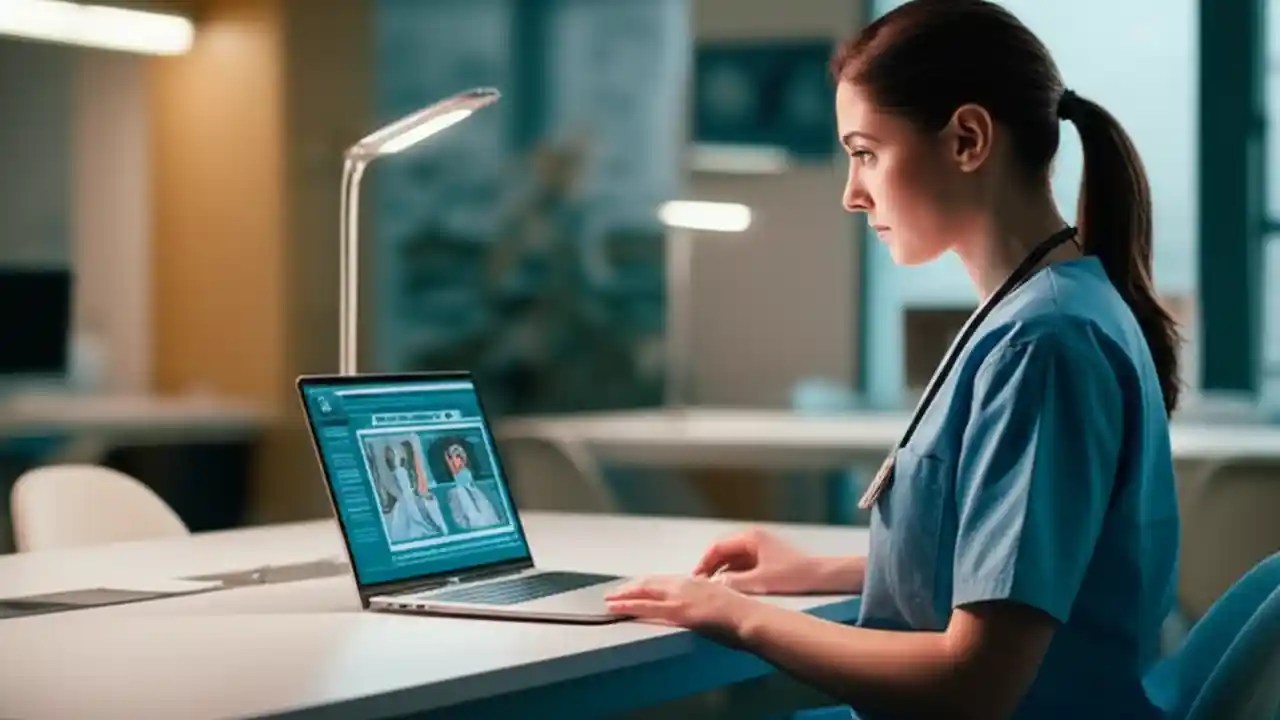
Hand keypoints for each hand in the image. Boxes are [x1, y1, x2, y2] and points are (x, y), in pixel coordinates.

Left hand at [604, 575, 762, 646]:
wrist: (749, 618)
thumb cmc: (743, 614)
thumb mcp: (725, 600)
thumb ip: (709, 600)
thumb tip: (702, 608)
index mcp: (697, 582)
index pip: (665, 581)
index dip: (648, 584)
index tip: (637, 587)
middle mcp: (685, 584)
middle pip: (650, 583)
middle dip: (631, 587)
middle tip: (615, 591)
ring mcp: (679, 597)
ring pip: (643, 592)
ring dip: (624, 595)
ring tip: (609, 599)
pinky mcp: (675, 611)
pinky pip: (644, 607)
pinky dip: (627, 606)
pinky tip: (614, 607)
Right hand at [692, 528, 821, 594]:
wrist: (821, 576)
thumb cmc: (793, 575)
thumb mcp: (761, 582)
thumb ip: (735, 584)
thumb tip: (712, 587)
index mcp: (751, 538)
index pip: (717, 547)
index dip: (704, 564)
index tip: (695, 580)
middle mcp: (754, 538)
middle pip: (724, 552)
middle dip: (711, 569)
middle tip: (701, 587)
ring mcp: (760, 547)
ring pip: (733, 559)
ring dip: (722, 573)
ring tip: (713, 591)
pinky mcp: (766, 558)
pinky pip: (743, 565)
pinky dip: (734, 575)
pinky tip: (731, 590)